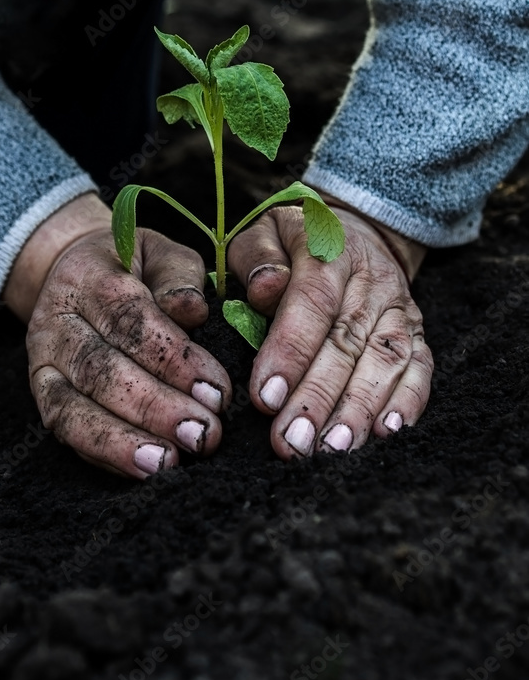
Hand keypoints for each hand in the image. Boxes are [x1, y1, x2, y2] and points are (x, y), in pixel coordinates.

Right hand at [4, 194, 230, 477]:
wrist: (72, 271)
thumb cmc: (135, 267)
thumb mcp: (161, 253)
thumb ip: (179, 276)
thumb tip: (193, 311)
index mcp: (88, 276)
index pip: (130, 319)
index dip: (174, 359)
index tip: (218, 391)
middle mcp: (56, 319)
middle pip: (102, 369)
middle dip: (156, 406)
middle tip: (204, 434)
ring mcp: (42, 360)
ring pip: (74, 406)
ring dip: (124, 440)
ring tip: (170, 462)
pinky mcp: (40, 394)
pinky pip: (65, 430)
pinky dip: (104, 454)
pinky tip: (142, 470)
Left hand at [227, 200, 431, 457]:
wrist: (356, 231)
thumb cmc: (295, 242)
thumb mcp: (264, 230)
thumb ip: (257, 257)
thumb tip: (263, 290)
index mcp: (328, 251)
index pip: (311, 302)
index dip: (290, 351)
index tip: (266, 397)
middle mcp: (370, 282)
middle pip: (346, 342)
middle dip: (319, 398)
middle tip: (292, 442)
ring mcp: (399, 309)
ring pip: (384, 361)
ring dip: (360, 410)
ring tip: (334, 449)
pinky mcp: (417, 332)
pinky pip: (420, 368)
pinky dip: (408, 402)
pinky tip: (386, 433)